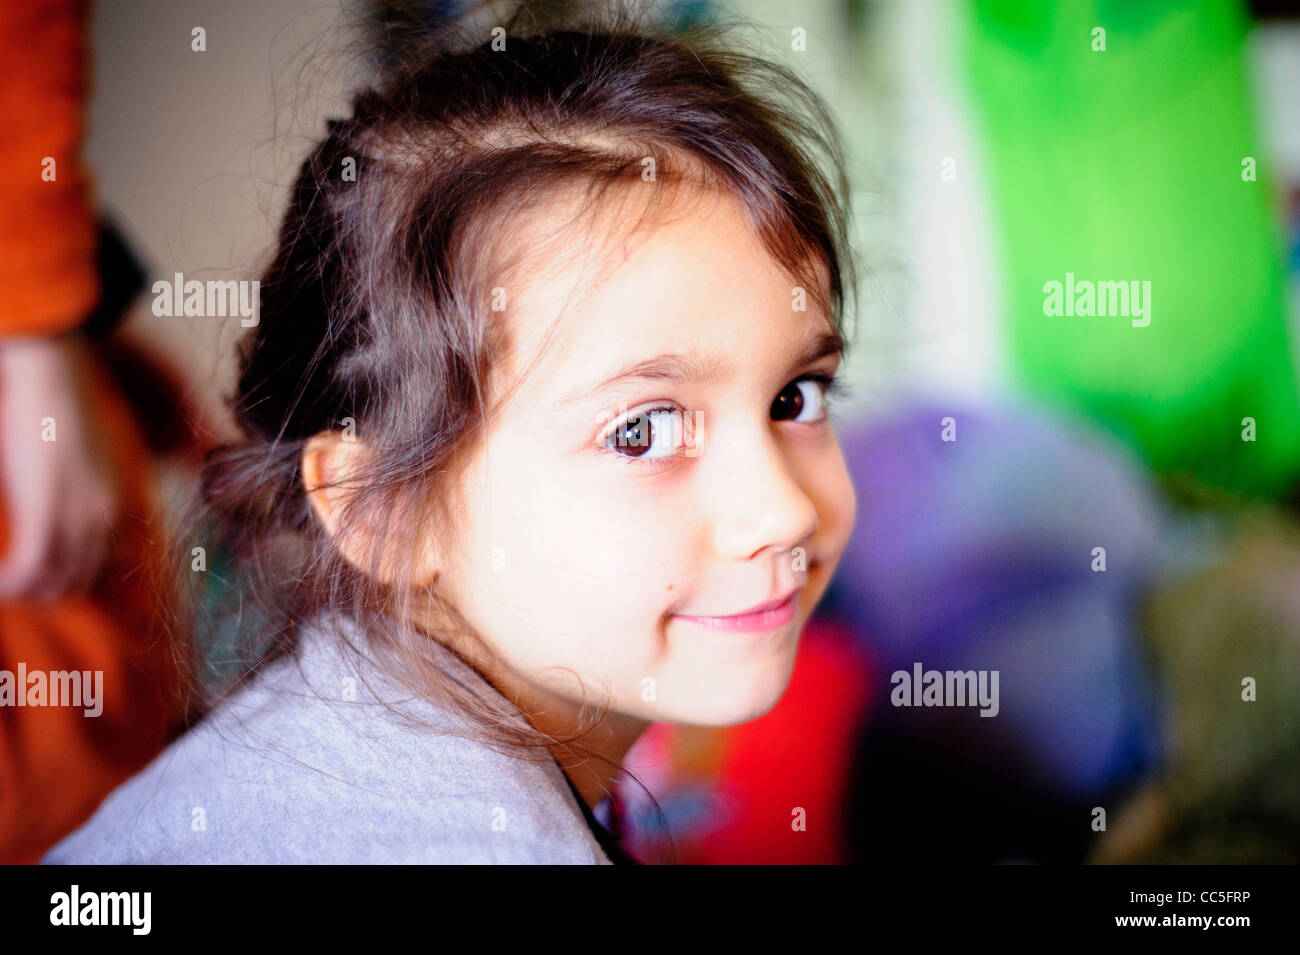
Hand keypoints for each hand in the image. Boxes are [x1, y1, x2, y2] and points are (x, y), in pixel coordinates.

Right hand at [0, 334, 119, 599]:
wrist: (54, 384)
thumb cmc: (61, 416)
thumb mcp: (84, 465)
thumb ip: (81, 494)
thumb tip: (59, 508)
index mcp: (117, 506)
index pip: (102, 565)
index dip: (70, 579)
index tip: (43, 580)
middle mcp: (106, 518)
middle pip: (80, 580)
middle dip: (46, 591)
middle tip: (16, 587)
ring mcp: (79, 518)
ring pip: (55, 580)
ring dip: (26, 590)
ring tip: (4, 587)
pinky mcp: (48, 513)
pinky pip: (31, 568)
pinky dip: (11, 584)